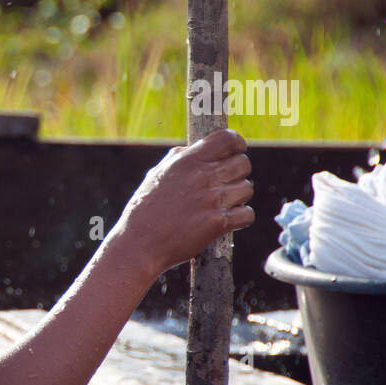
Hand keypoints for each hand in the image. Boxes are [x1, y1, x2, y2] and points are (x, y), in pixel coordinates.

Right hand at [115, 127, 253, 273]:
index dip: (236, 144)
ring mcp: (211, 200)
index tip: (234, 153)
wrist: (138, 245)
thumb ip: (178, 158)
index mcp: (186, 161)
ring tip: (220, 205)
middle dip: (238, 174)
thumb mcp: (156, 176)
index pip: (227, 138)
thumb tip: (194, 147)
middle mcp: (201, 176)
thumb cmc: (144, 211)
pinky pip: (247, 214)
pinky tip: (225, 221)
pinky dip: (240, 219)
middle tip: (225, 185)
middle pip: (243, 163)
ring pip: (247, 189)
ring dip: (238, 198)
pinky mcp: (217, 223)